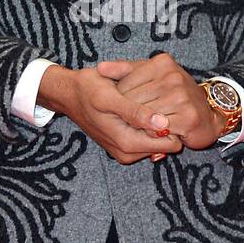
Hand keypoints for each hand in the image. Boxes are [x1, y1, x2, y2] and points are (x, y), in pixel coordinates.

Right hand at [35, 63, 185, 163]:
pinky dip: (148, 122)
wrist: (68, 94)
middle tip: (159, 98)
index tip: (170, 103)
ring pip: (159, 139)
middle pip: (166, 142)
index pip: (170, 142)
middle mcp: (128, 152)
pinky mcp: (126, 144)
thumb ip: (135, 113)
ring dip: (157, 121)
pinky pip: (148, 137)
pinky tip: (140, 106)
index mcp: (126, 143)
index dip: (175, 124)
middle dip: (166, 122)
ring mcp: (127, 150)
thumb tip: (162, 124)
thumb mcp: (109, 97)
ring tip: (147, 100)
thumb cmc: (87, 90)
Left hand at [95, 53, 225, 160]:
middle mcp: (173, 77)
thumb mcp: (150, 75)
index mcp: (162, 63)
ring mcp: (181, 97)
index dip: (119, 99)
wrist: (207, 115)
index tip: (118, 108)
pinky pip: (157, 130)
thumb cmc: (175, 94)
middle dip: (126, 114)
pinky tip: (151, 134)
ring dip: (137, 126)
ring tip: (136, 129)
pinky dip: (151, 135)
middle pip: (132, 101)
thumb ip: (125, 70)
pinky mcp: (188, 117)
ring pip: (143, 117)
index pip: (126, 83)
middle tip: (123, 122)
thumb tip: (100, 68)